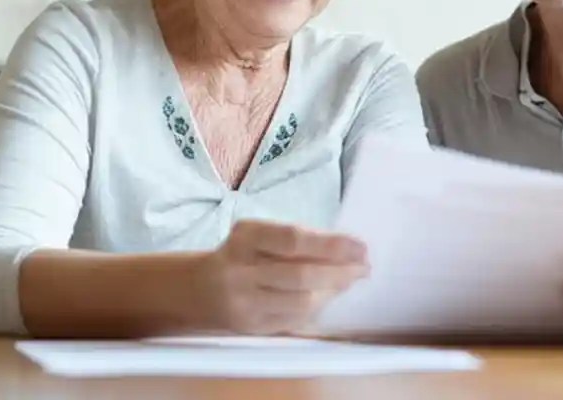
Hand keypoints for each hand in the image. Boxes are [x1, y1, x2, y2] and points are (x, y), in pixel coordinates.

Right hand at [203, 220, 368, 334]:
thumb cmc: (241, 254)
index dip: (332, 245)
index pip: (294, 240)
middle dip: (340, 272)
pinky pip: (293, 320)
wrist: (199, 289)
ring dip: (333, 291)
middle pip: (300, 275)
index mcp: (246, 238)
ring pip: (300, 302)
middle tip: (364, 267)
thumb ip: (296, 239)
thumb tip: (347, 249)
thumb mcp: (259, 235)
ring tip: (350, 280)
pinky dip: (317, 308)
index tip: (360, 247)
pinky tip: (329, 296)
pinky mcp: (251, 327)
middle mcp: (240, 271)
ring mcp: (244, 303)